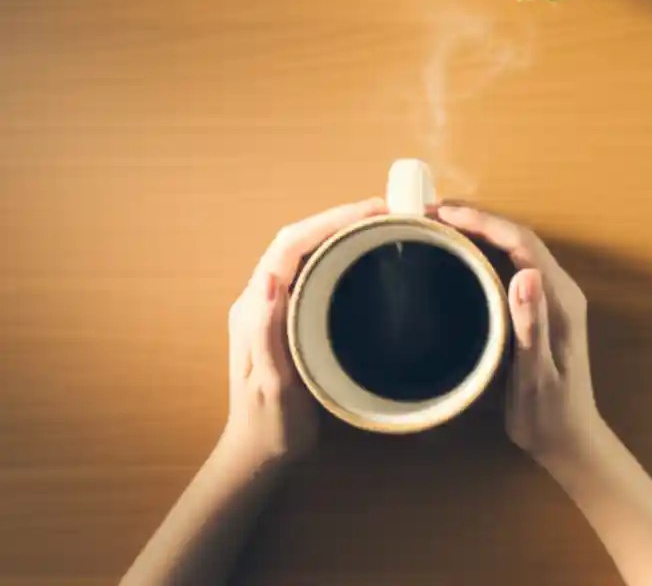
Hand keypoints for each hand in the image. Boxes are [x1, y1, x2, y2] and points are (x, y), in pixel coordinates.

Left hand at [221, 197, 387, 467]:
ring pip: (305, 252)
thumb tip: (270, 278)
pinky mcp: (286, 317)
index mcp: (255, 307)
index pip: (289, 246)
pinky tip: (364, 257)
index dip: (330, 220)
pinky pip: (311, 271)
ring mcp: (271, 306)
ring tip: (381, 225)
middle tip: (386, 212)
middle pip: (297, 240)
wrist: (259, 452)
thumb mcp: (271, 384)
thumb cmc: (269, 424)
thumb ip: (265, 332)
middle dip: (338, 217)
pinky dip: (338, 253)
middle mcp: (260, 299)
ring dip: (339, 231)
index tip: (373, 210)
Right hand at [437, 205, 604, 468]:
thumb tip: (525, 273)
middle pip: (518, 238)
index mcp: (562, 300)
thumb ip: (532, 325)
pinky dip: (483, 251)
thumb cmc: (551, 413)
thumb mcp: (537, 374)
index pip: (523, 244)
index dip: (485, 221)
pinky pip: (510, 266)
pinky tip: (458, 253)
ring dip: (479, 230)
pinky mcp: (537, 308)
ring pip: (513, 249)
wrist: (568, 439)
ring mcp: (549, 298)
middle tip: (429, 212)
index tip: (444, 213)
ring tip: (436, 223)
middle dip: (477, 218)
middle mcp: (558, 291)